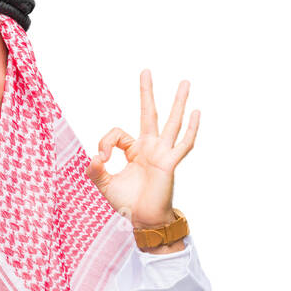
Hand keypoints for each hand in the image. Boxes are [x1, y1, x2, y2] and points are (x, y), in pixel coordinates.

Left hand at [86, 69, 198, 230]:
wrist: (144, 220)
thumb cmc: (127, 204)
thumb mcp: (104, 185)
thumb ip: (95, 170)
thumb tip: (93, 157)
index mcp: (135, 151)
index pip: (118, 133)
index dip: (106, 141)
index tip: (101, 158)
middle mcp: (150, 148)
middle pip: (149, 113)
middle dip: (147, 92)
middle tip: (145, 70)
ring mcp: (162, 154)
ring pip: (171, 122)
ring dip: (178, 102)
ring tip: (185, 82)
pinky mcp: (170, 163)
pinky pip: (184, 144)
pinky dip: (192, 129)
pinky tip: (197, 112)